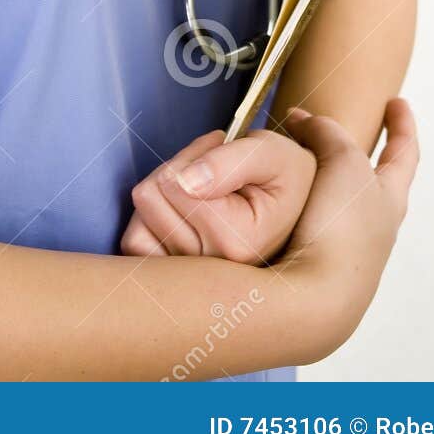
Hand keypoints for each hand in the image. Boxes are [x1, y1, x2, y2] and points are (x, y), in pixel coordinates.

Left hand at [120, 125, 317, 263]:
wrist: (298, 203)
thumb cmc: (283, 174)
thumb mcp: (269, 153)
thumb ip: (228, 162)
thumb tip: (183, 183)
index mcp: (237, 244)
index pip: (175, 183)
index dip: (194, 156)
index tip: (223, 152)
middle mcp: (212, 271)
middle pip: (151, 197)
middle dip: (176, 171)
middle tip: (212, 170)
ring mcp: (191, 280)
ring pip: (140, 218)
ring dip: (163, 193)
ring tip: (199, 189)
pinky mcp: (175, 281)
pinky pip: (135, 244)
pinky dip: (149, 220)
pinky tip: (181, 212)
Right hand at [278, 99, 419, 350]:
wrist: (318, 297)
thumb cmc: (341, 226)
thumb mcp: (342, 160)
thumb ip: (326, 131)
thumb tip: (306, 123)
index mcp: (390, 198)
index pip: (405, 154)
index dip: (402, 126)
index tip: (398, 103)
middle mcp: (375, 227)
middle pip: (371, 181)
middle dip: (351, 154)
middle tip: (327, 133)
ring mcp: (346, 250)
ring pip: (334, 203)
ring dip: (316, 181)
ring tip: (290, 161)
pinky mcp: (315, 265)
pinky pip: (306, 222)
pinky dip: (293, 203)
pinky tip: (274, 199)